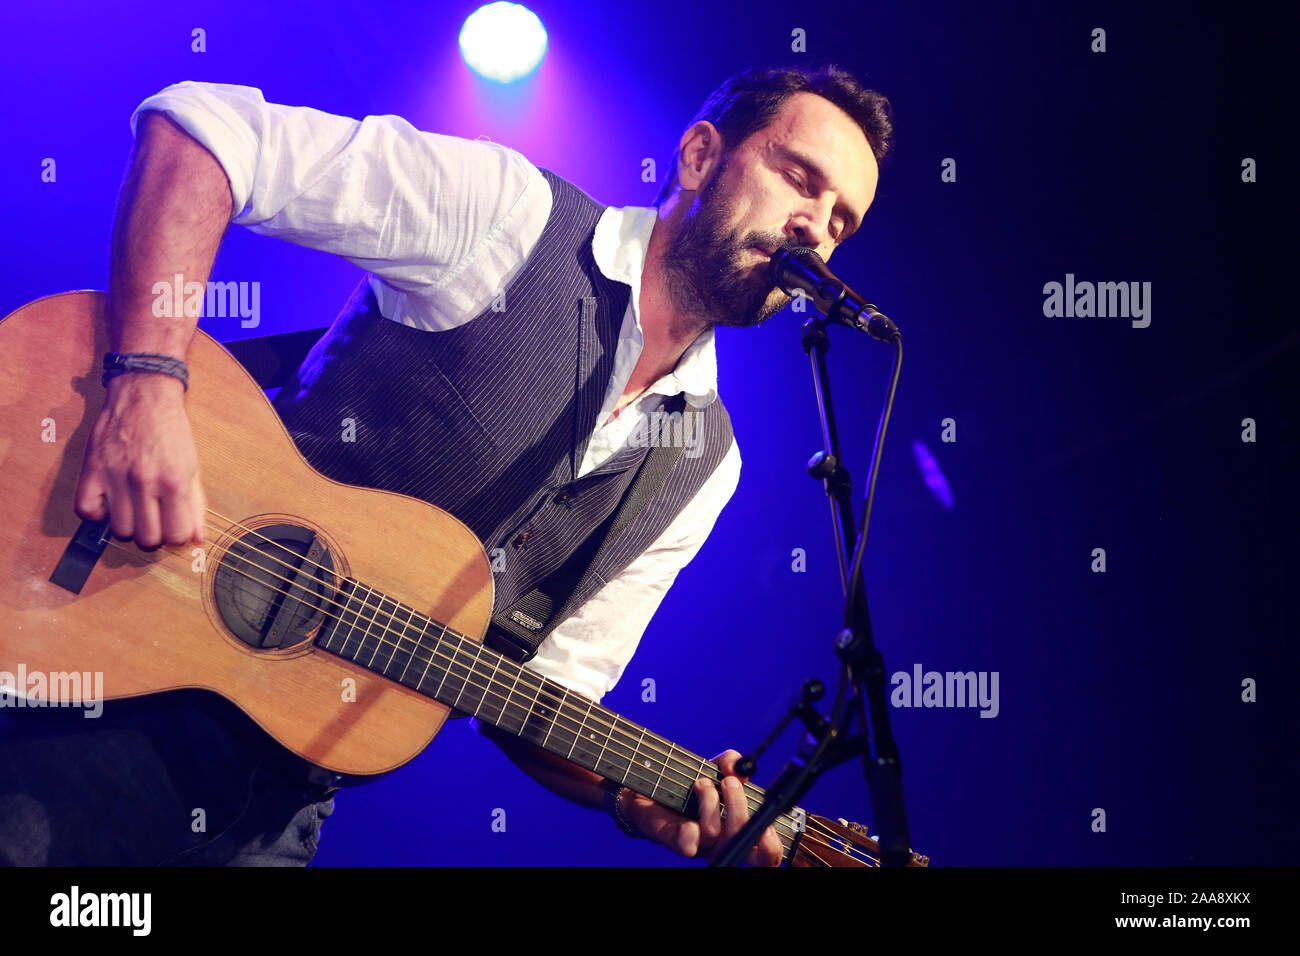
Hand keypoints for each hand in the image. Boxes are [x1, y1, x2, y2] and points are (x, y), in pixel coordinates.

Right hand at [74, 373, 206, 547]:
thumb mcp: (192, 465)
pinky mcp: (92, 469)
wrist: (144, 395)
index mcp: (175, 482)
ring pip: (119, 530)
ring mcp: (115, 477)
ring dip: (128, 526)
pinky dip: (97, 514)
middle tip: (154, 521)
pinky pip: (86, 511)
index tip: (174, 528)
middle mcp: (145, 482)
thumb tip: (198, 539)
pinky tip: (109, 502)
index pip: (177, 535)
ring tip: (133, 511)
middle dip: (154, 536)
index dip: (177, 537)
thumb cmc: (171, 431)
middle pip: (147, 539)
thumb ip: (196, 504)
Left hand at [621, 749, 783, 865]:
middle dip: (740, 812)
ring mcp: (695, 843)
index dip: (770, 848)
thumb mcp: (714, 766)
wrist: (646, 783)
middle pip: (741, 845)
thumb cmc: (687, 780)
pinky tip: (691, 825)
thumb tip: (739, 766)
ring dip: (712, 805)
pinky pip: (684, 843)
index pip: (762, 854)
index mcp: (735, 830)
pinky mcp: (671, 837)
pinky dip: (689, 835)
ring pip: (714, 835)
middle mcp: (718, 842)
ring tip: (701, 782)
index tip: (769, 828)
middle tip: (730, 783)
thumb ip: (731, 763)